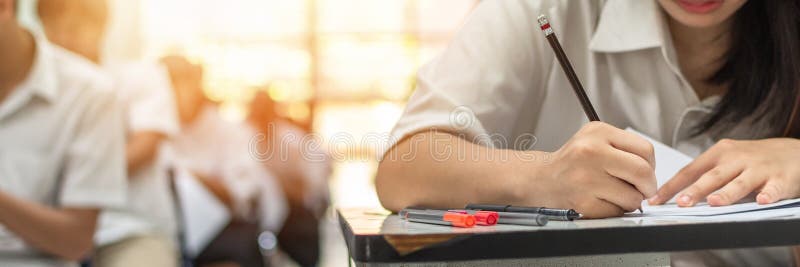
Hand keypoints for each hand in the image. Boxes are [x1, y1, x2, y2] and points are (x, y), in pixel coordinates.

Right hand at [534, 122, 656, 217]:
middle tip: (642, 189)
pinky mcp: (583, 203)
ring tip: (615, 194)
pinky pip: (616, 212)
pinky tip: (601, 201)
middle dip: (648, 186)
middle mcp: (590, 153)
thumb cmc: (571, 161)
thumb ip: (623, 147)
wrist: (541, 178)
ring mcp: (586, 179)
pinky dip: (614, 210)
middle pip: (642, 172)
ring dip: (630, 200)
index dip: (651, 165)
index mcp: (597, 133)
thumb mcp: (594, 138)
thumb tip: (651, 170)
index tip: (646, 172)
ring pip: (632, 197)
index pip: (645, 150)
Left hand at [649, 138, 799, 206]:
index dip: (672, 186)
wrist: (793, 152)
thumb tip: (677, 195)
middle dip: (696, 190)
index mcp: (719, 154)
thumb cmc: (753, 159)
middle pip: (712, 176)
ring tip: (714, 202)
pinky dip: (767, 194)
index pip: (689, 171)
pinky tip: (761, 200)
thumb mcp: (727, 161)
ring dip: (726, 193)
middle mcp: (736, 159)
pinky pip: (773, 188)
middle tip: (682, 203)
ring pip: (740, 183)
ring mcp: (758, 168)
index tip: (656, 200)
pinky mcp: (780, 179)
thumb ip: (706, 176)